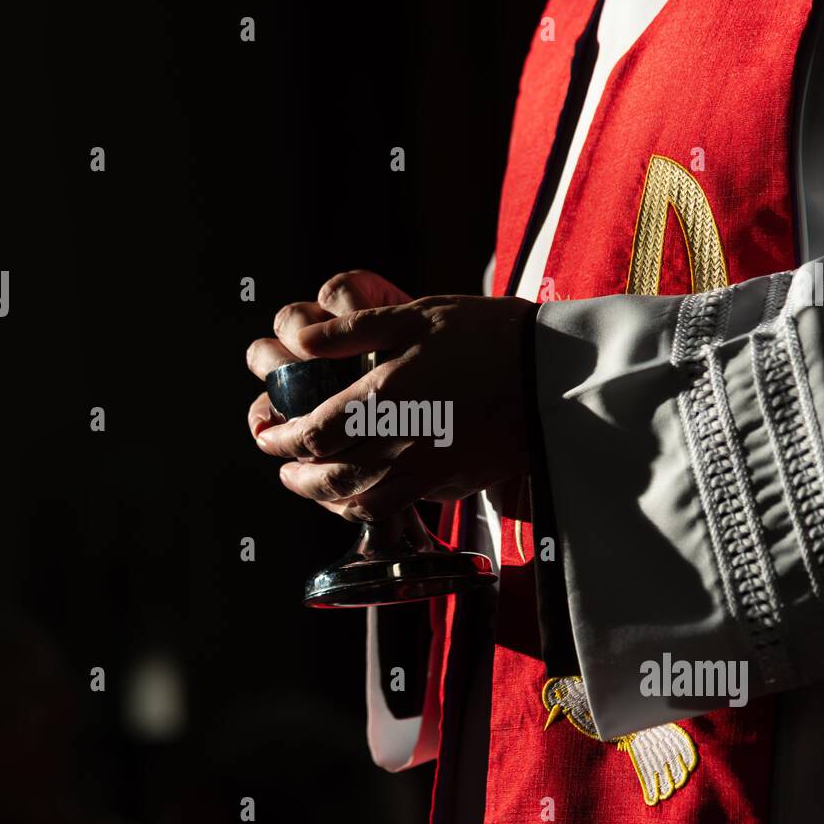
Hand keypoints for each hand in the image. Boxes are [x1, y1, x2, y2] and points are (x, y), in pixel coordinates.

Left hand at [249, 289, 535, 521]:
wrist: (555, 374)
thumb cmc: (487, 336)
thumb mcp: (415, 315)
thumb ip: (351, 332)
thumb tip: (300, 342)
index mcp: (386, 398)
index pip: (314, 433)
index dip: (281, 438)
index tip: (268, 431)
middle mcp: (402, 444)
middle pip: (330, 478)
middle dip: (297, 476)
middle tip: (283, 466)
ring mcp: (430, 471)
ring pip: (361, 502)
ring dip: (326, 498)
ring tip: (315, 484)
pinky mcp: (453, 483)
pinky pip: (397, 508)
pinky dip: (367, 507)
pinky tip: (362, 493)